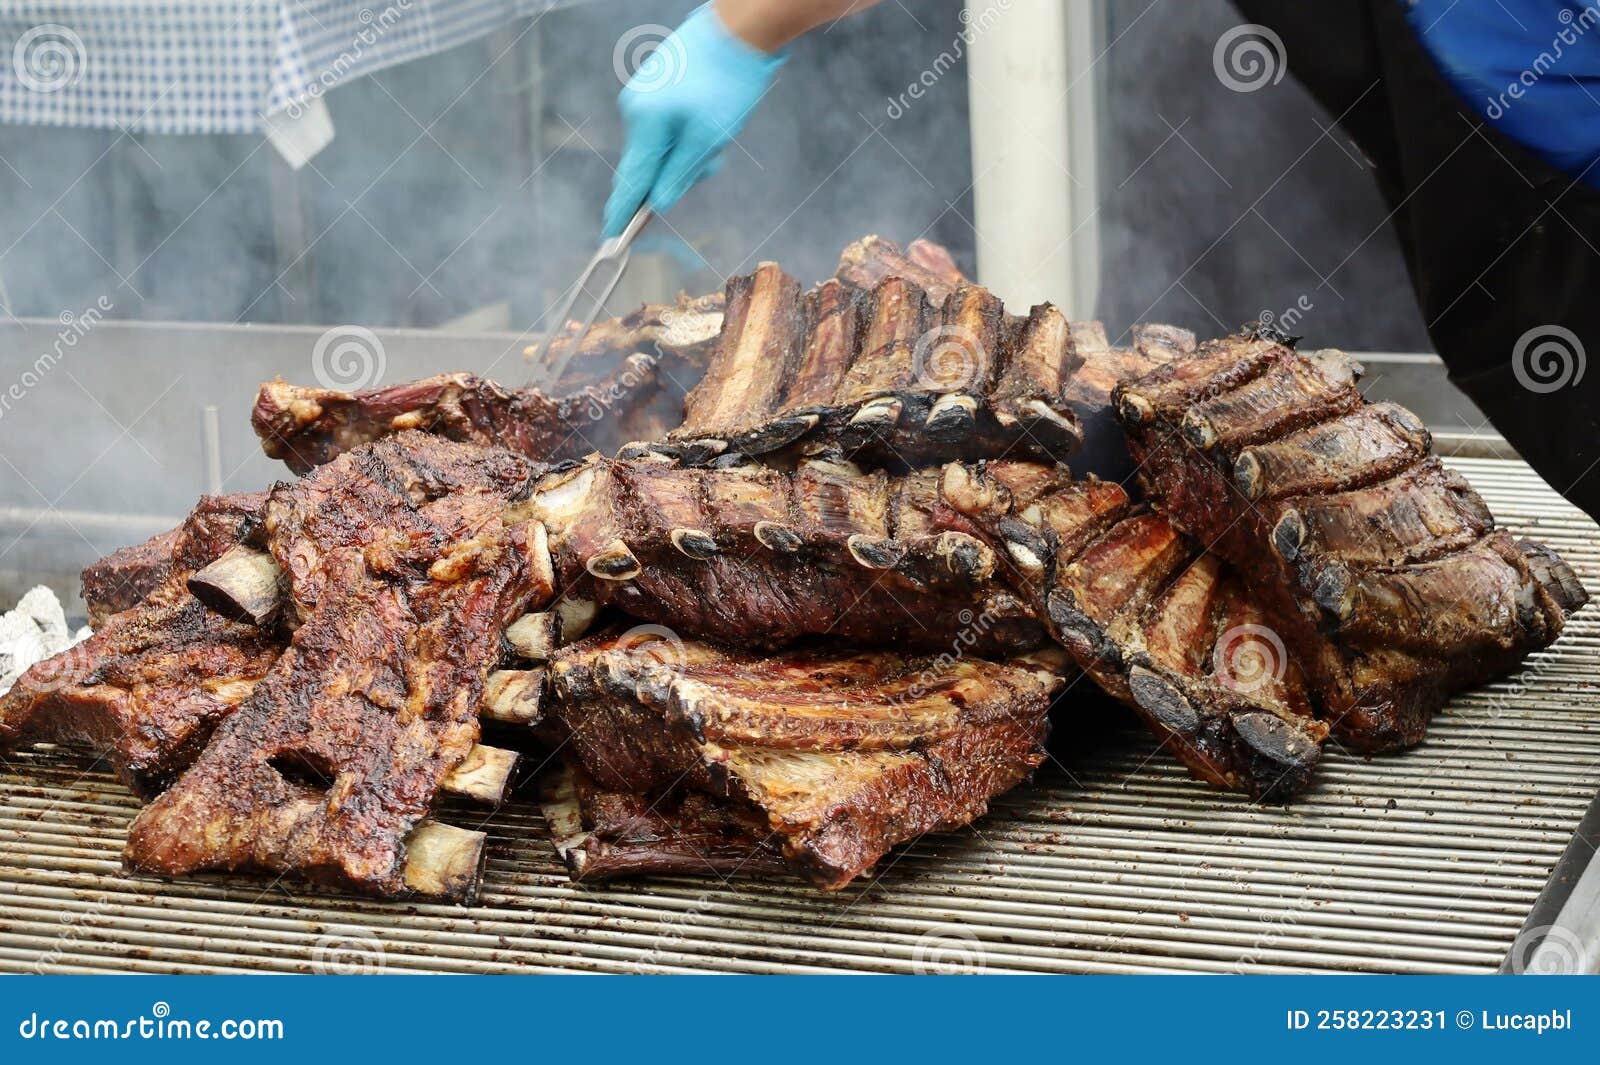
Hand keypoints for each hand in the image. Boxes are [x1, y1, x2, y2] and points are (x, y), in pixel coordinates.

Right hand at [602, 4, 787, 235]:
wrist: (739, 29)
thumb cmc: (727, 83)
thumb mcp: (708, 138)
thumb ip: (679, 174)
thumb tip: (657, 203)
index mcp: (645, 123)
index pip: (630, 181)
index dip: (622, 213)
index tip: (611, 238)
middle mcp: (635, 108)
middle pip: (648, 164)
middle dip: (677, 173)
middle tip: (712, 158)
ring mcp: (643, 94)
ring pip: (660, 145)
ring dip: (688, 152)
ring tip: (718, 129)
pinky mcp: (655, 84)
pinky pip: (665, 125)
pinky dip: (686, 133)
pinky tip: (710, 115)